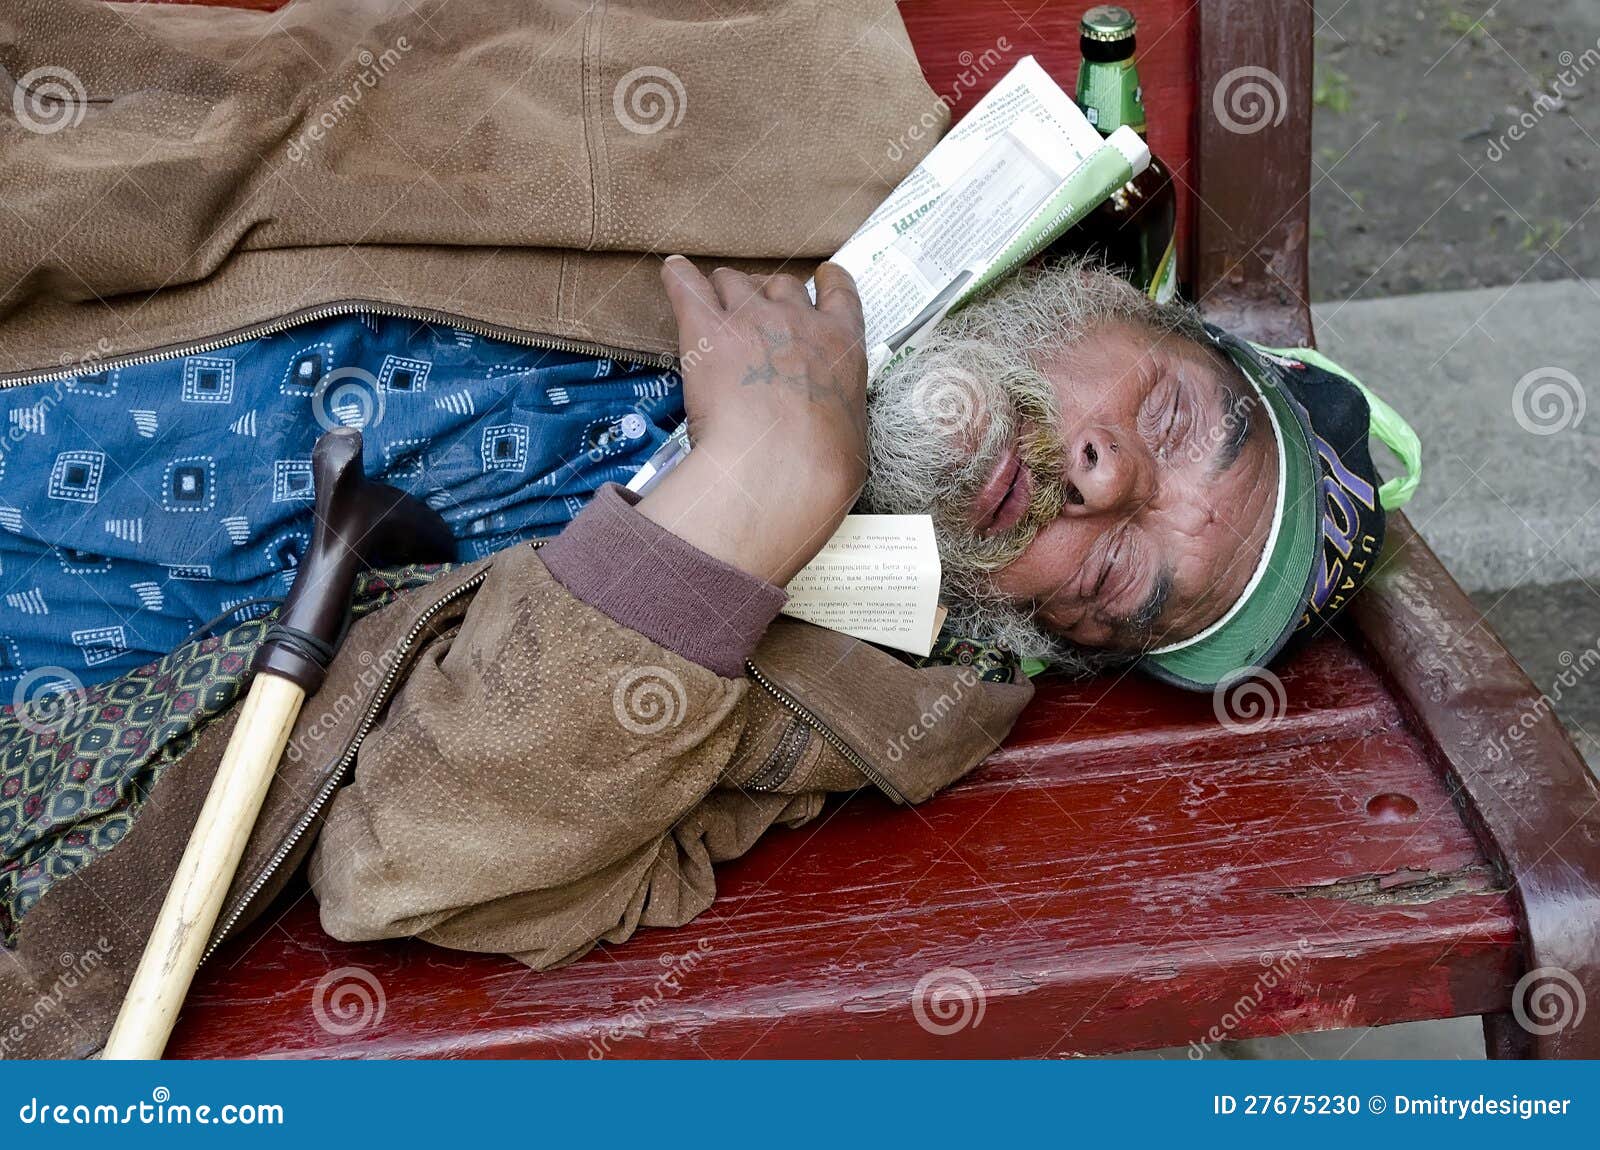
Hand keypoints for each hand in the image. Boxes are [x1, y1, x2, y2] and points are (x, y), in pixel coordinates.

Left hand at [637, 256, 868, 585]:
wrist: (781, 467)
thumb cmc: (822, 466)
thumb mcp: (850, 434)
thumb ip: (836, 412)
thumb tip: (827, 431)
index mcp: (842, 345)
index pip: (839, 290)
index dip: (824, 282)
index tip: (817, 281)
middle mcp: (798, 320)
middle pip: (780, 282)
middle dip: (767, 294)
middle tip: (752, 317)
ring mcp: (752, 319)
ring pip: (734, 280)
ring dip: (724, 290)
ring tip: (711, 304)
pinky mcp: (706, 329)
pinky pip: (687, 285)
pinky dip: (679, 277)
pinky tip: (674, 273)